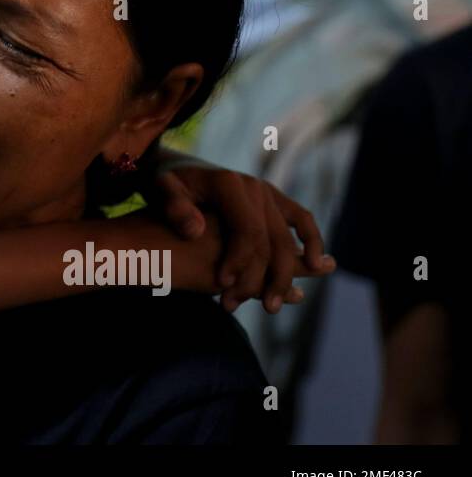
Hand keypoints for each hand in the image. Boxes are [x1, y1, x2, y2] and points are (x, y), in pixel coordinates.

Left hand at [152, 165, 333, 313]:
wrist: (178, 169)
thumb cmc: (167, 184)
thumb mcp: (161, 189)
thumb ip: (174, 208)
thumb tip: (195, 231)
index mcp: (228, 184)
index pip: (246, 230)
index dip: (239, 261)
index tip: (223, 286)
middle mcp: (253, 186)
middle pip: (269, 239)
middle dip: (262, 278)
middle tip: (243, 307)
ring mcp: (266, 192)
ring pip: (286, 237)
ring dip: (284, 274)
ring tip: (270, 306)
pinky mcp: (273, 199)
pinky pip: (301, 219)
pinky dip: (312, 241)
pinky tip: (315, 266)